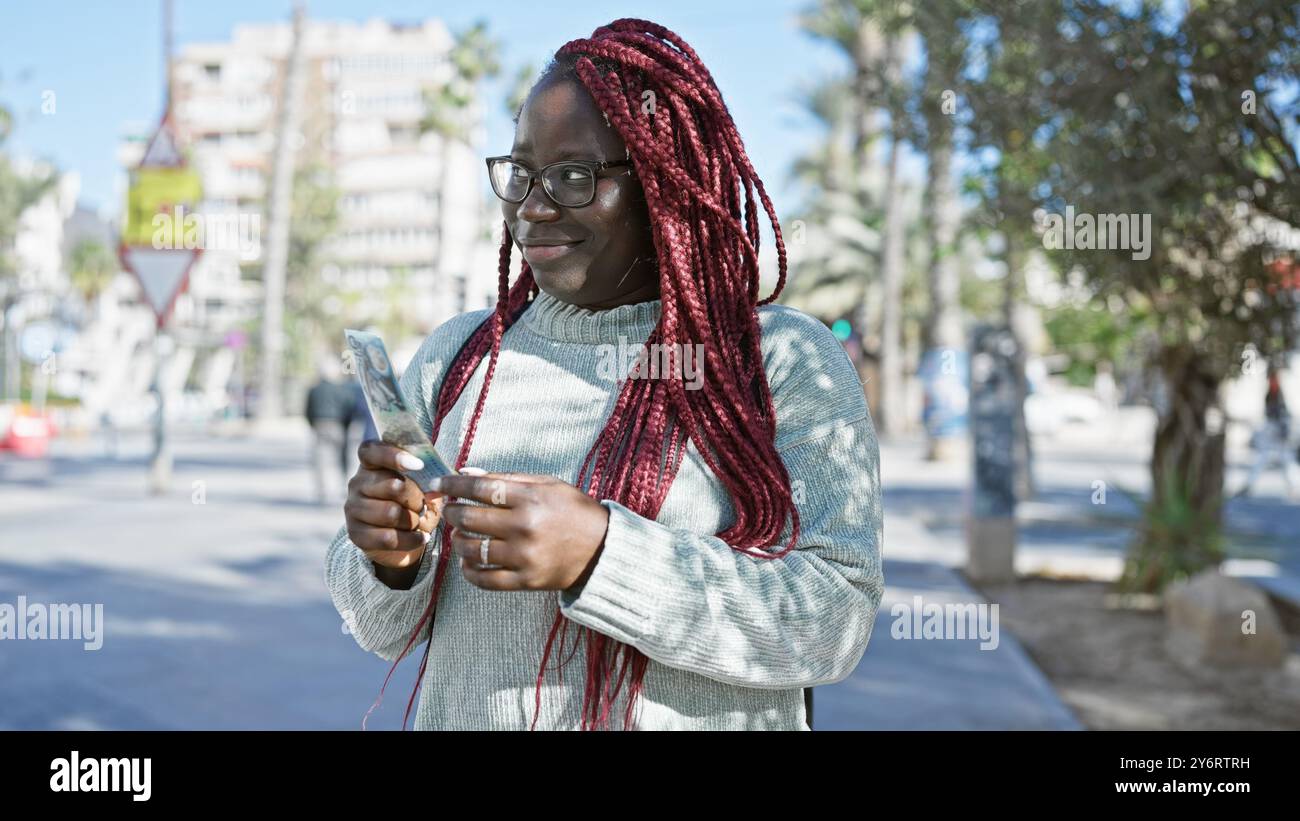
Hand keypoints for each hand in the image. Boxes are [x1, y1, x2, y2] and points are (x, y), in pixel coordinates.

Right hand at [345, 441, 444, 574]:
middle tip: (423, 506)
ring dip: (413, 521)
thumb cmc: (412, 503)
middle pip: (392, 486)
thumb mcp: (422, 487)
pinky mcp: (355, 534)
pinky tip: (421, 537)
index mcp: (371, 464)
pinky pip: (387, 537)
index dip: (393, 456)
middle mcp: (357, 483)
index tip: (419, 465)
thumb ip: (428, 479)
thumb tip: (437, 485)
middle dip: (417, 499)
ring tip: (419, 523)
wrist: (400, 539)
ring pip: (391, 513)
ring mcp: (353, 508)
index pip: (371, 451)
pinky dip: (411, 539)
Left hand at [434, 472, 609, 592]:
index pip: (480, 487)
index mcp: (530, 499)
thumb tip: (468, 472)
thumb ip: (508, 478)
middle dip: (451, 511)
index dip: (454, 484)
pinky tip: (467, 561)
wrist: (603, 550)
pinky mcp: (525, 581)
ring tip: (459, 534)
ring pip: (471, 549)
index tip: (440, 483)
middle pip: (469, 517)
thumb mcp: (548, 484)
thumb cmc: (574, 511)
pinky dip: (469, 571)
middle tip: (449, 509)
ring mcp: (524, 557)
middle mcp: (525, 527)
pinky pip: (484, 579)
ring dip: (458, 540)